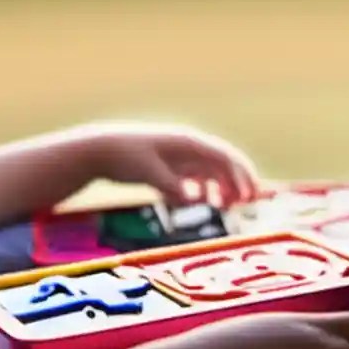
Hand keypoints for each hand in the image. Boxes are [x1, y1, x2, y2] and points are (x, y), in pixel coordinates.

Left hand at [78, 121, 260, 206]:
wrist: (100, 150)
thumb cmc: (125, 157)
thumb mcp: (149, 172)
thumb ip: (171, 185)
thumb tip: (192, 198)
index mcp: (188, 143)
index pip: (225, 157)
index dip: (241, 176)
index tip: (249, 196)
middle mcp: (187, 148)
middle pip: (222, 163)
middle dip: (238, 182)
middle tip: (247, 203)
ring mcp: (178, 157)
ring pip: (210, 171)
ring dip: (222, 186)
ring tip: (226, 206)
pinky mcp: (168, 166)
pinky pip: (193, 177)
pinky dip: (202, 188)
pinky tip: (200, 200)